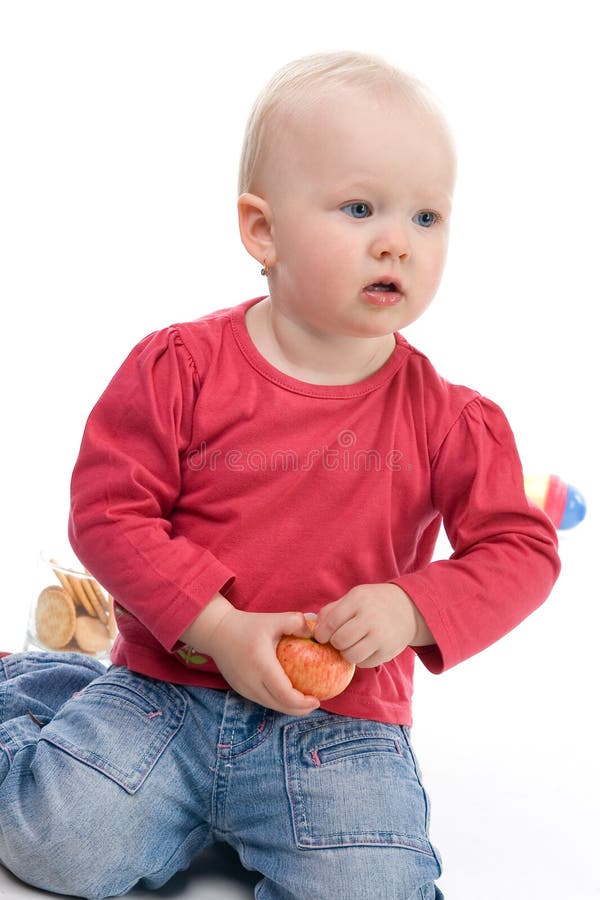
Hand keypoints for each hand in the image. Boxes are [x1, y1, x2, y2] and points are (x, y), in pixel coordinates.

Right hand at [182, 595, 320, 715]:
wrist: (216, 631)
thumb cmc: (247, 625)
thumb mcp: (273, 619)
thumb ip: (296, 622)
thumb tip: (316, 633)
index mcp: (261, 665)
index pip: (284, 694)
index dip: (302, 702)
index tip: (317, 699)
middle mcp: (251, 681)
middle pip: (279, 705)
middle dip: (300, 709)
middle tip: (315, 702)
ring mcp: (243, 688)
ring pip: (270, 705)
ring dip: (288, 707)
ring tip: (305, 701)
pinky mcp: (240, 689)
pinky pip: (262, 701)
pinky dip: (277, 702)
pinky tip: (288, 695)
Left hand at [313, 584, 432, 667]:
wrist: (407, 608)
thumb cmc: (372, 603)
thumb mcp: (353, 597)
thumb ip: (331, 610)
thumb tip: (313, 629)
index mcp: (358, 600)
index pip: (331, 622)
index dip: (322, 633)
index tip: (322, 636)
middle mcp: (370, 618)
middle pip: (340, 641)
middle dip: (334, 643)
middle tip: (338, 640)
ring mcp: (381, 636)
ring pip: (351, 655)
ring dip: (345, 653)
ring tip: (350, 645)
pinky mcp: (388, 651)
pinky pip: (364, 663)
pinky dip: (360, 659)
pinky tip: (363, 648)